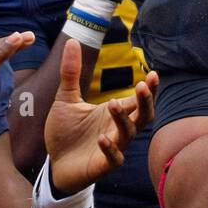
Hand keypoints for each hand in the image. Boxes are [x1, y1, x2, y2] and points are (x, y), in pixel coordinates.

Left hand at [44, 39, 157, 195]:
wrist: (53, 163)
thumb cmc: (65, 132)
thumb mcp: (65, 98)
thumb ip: (71, 72)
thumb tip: (73, 41)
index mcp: (115, 113)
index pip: (138, 100)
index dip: (148, 89)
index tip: (154, 74)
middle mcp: (118, 130)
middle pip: (143, 116)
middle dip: (146, 102)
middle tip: (142, 86)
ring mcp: (113, 148)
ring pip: (129, 134)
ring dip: (124, 120)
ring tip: (112, 104)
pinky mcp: (101, 166)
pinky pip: (114, 158)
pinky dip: (110, 149)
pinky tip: (102, 138)